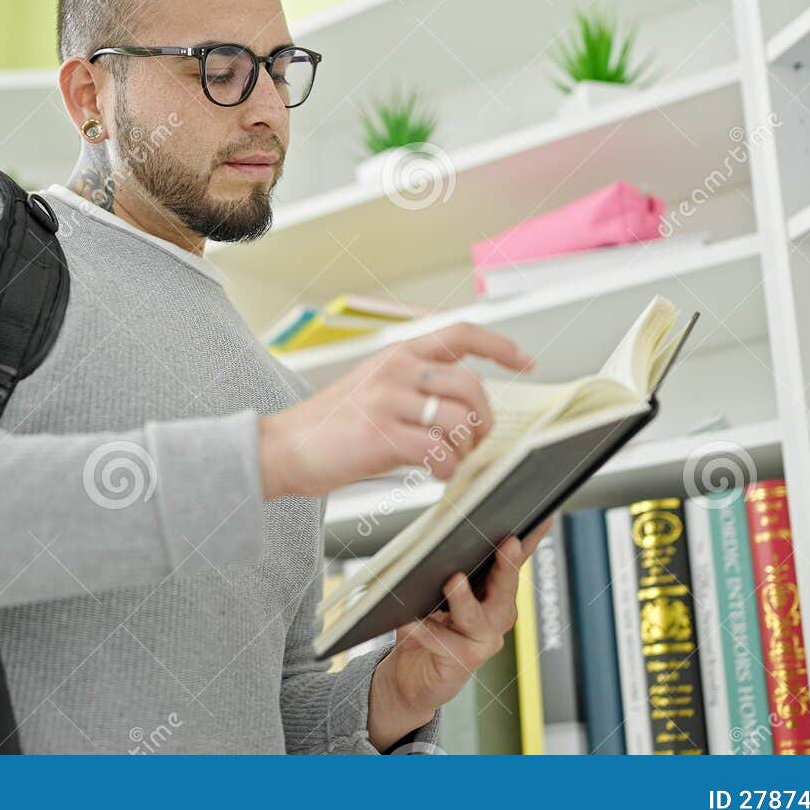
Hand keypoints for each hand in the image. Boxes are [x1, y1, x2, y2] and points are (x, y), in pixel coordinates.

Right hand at [257, 322, 534, 499]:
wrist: (284, 448)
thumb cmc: (331, 426)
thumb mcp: (374, 389)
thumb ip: (415, 388)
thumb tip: (464, 410)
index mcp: (398, 353)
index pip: (461, 334)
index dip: (500, 347)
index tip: (524, 362)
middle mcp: (395, 369)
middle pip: (471, 385)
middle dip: (485, 419)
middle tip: (476, 441)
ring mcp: (388, 400)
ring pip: (459, 419)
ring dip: (466, 448)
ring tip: (451, 461)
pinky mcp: (381, 434)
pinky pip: (437, 450)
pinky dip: (447, 467)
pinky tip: (436, 474)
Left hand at [366, 529, 547, 750]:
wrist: (414, 675)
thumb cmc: (427, 626)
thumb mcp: (437, 590)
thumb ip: (446, 567)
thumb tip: (438, 535)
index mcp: (494, 591)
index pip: (515, 561)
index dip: (532, 539)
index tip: (543, 518)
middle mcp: (497, 615)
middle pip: (506, 586)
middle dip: (507, 564)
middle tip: (508, 543)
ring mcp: (484, 639)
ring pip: (476, 616)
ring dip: (464, 598)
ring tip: (453, 581)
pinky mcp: (464, 660)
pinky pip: (443, 641)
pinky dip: (425, 629)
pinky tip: (411, 620)